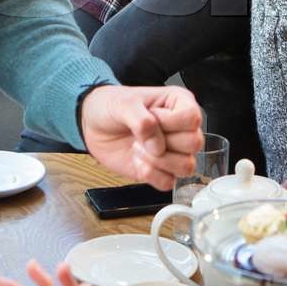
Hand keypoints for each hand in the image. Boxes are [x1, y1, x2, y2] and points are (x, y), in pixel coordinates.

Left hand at [81, 85, 203, 190]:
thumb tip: (157, 144)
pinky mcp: (162, 171)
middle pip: (194, 143)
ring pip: (186, 166)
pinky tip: (138, 162)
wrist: (93, 125)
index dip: (171, 122)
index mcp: (179, 103)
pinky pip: (169, 182)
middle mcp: (181, 128)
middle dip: (163, 142)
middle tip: (142, 135)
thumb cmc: (111, 106)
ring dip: (158, 161)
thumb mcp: (123, 103)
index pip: (192, 118)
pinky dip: (151, 175)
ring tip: (138, 149)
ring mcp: (174, 151)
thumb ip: (142, 120)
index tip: (152, 116)